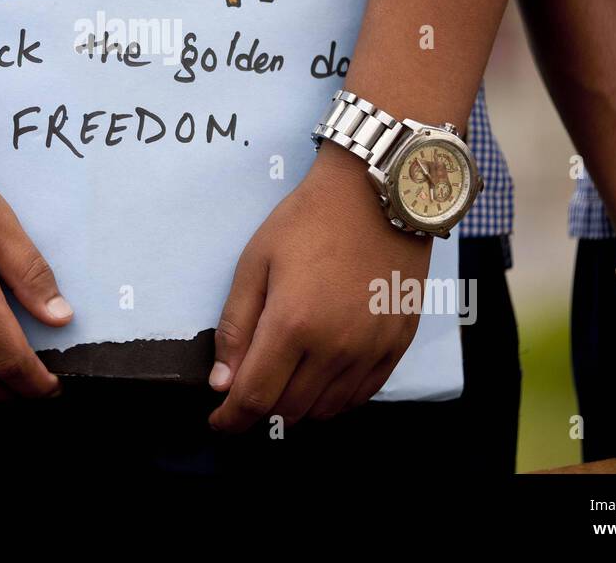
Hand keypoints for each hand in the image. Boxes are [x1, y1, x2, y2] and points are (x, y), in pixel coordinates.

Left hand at [208, 142, 429, 430]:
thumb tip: (222, 382)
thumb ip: (236, 326)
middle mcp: (334, 347)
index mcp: (293, 325)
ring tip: (286, 377)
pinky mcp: (396, 345)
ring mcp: (370, 350)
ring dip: (298, 404)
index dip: (231, 418)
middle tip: (251, 383)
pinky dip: (335, 397)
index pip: (254, 397)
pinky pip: (362, 395)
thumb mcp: (255, 262)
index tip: (219, 421)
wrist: (377, 193)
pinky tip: (321, 376)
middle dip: (261, 405)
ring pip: (326, 409)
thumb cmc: (308, 221)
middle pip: (289, 408)